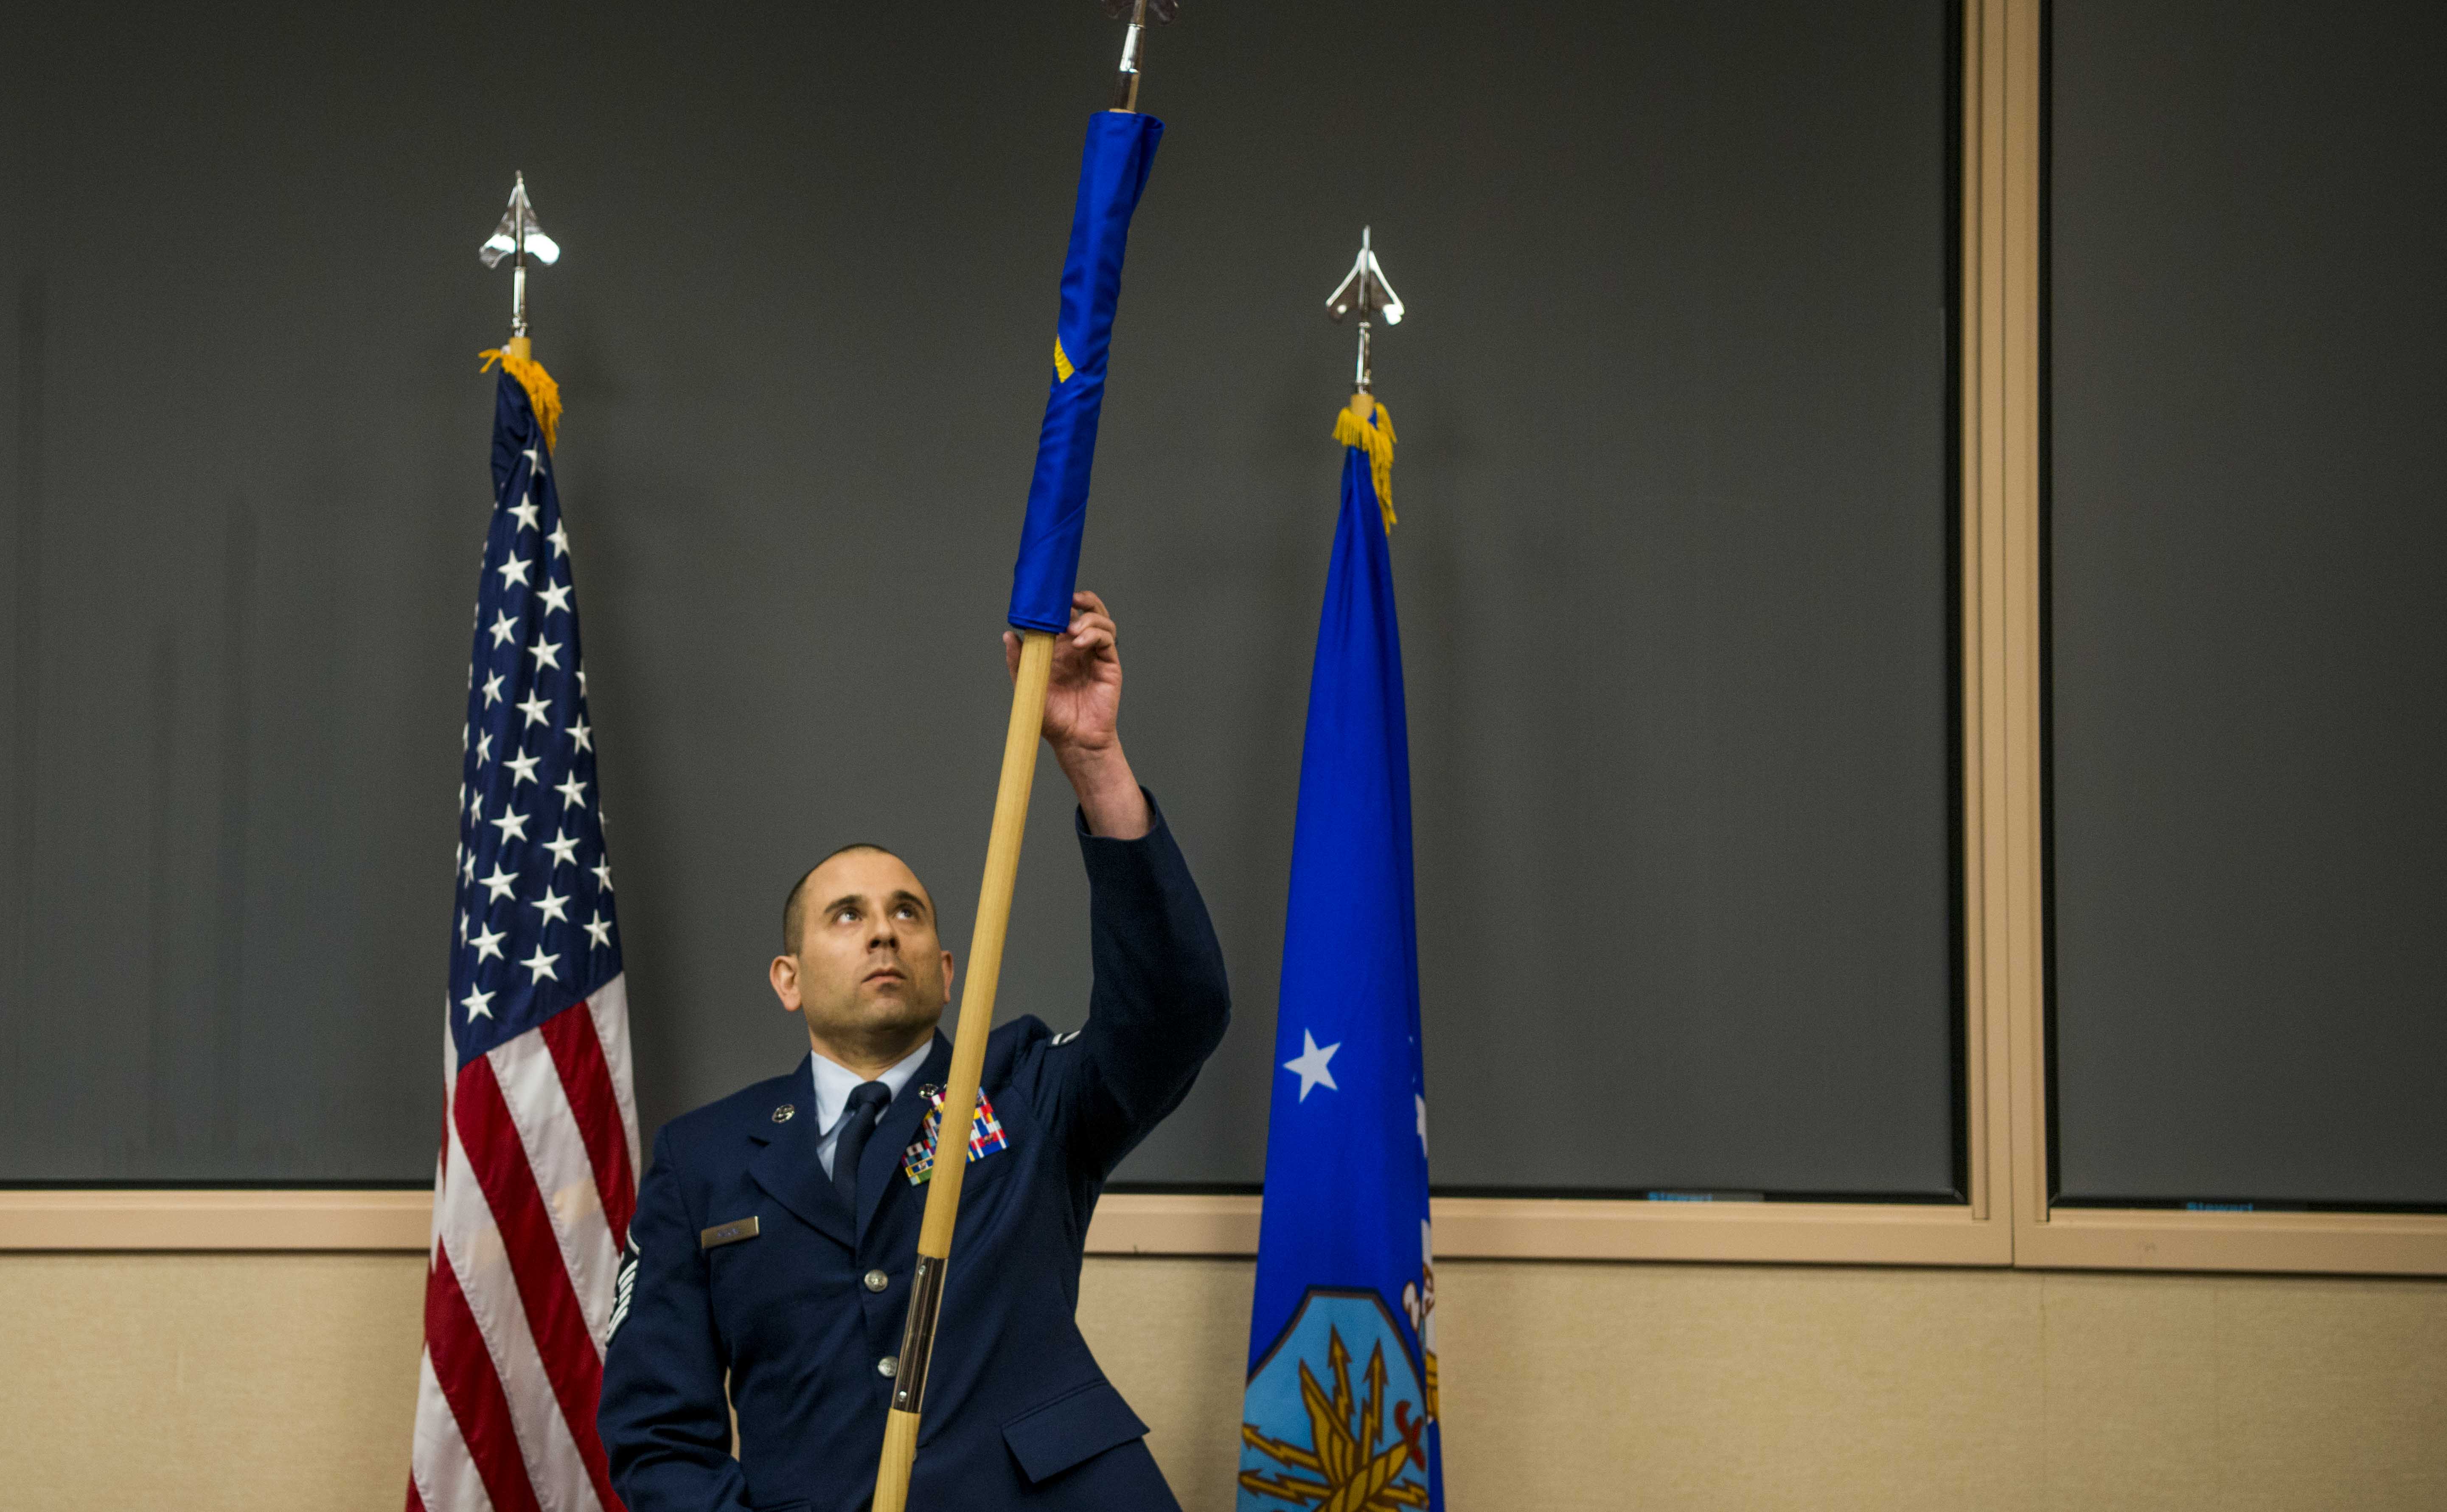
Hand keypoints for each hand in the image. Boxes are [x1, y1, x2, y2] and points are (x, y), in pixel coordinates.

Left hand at [1004, 590, 1149, 838]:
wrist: (1073, 740)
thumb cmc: (1051, 717)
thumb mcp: (1027, 685)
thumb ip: (1019, 660)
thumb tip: (1009, 635)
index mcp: (1060, 649)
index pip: (1066, 615)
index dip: (1062, 602)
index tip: (1051, 597)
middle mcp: (1080, 648)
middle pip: (1089, 610)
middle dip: (1083, 599)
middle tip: (1070, 600)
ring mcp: (1096, 655)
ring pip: (1102, 621)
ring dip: (1088, 618)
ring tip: (1073, 631)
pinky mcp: (1109, 664)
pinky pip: (1108, 639)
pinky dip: (1095, 634)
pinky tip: (1080, 642)